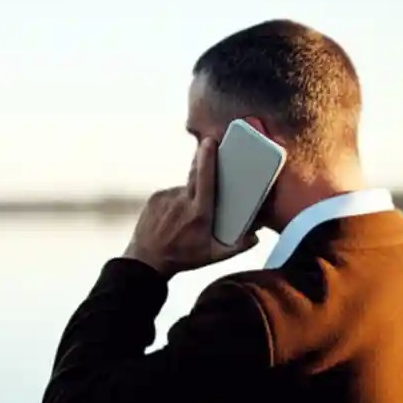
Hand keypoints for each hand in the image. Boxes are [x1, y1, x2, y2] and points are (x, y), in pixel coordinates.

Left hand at [123, 137, 257, 278]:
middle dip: (203, 160)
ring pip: (185, 189)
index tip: (210, 141)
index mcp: (198, 212)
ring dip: (190, 196)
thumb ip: (238, 247)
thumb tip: (257, 236)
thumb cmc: (182, 258)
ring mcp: (166, 198)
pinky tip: (174, 217)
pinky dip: (176, 202)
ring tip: (187, 216)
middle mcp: (181, 201)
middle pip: (195, 173)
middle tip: (211, 153)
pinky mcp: (154, 198)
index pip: (204, 178)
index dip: (207, 158)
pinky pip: (171, 194)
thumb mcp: (213, 256)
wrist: (146, 261)